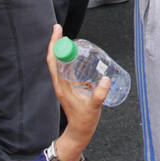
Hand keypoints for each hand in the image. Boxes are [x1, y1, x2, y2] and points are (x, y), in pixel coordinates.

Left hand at [47, 24, 109, 160]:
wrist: (79, 132)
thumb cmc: (84, 121)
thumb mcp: (93, 107)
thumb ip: (99, 94)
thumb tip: (106, 79)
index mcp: (62, 86)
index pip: (54, 61)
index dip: (55, 45)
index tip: (59, 32)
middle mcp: (60, 83)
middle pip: (53, 58)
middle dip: (55, 43)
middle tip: (60, 28)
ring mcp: (63, 84)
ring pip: (57, 62)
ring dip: (59, 49)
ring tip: (65, 37)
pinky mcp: (68, 86)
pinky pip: (64, 68)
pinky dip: (66, 57)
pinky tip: (74, 54)